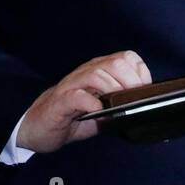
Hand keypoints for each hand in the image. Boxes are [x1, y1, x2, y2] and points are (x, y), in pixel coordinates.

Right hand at [17, 50, 151, 153]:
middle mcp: (87, 72)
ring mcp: (72, 85)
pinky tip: (98, 110)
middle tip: (133, 100)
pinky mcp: (60, 101)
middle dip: (131, 81)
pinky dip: (90, 101)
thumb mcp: (102, 108)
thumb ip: (119, 103)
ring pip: (97, 74)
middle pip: (115, 63)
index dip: (141, 72)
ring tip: (117, 104)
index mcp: (100, 70)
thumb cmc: (73, 116)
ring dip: (113, 89)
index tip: (145, 91)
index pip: (127, 57)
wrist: (39, 126)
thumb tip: (143, 107)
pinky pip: (77, 95)